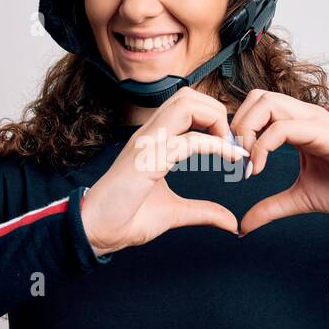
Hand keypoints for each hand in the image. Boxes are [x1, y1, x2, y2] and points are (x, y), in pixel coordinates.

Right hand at [80, 88, 248, 256]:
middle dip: (217, 111)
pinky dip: (215, 145)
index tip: (232, 146)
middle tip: (231, 142)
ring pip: (186, 105)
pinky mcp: (147, 161)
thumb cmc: (127, 218)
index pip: (185, 105)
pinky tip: (229, 157)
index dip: (214, 118)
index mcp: (153, 140)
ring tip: (228, 146)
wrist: (96, 232)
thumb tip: (231, 222)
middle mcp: (149, 135)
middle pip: (187, 95)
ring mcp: (146, 144)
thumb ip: (203, 212)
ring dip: (215, 120)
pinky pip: (188, 141)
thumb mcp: (175, 213)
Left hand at [231, 90, 328, 235]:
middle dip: (238, 125)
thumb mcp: (299, 198)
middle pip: (257, 97)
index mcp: (297, 124)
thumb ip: (271, 208)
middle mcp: (303, 116)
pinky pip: (284, 127)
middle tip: (238, 158)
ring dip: (248, 130)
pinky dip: (263, 145)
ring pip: (267, 103)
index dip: (239, 131)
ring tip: (248, 160)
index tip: (237, 164)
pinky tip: (258, 168)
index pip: (258, 108)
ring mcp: (313, 120)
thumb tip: (243, 226)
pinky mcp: (322, 132)